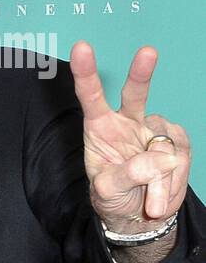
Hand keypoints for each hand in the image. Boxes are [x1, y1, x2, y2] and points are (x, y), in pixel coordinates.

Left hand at [69, 41, 191, 231]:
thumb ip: (128, 174)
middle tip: (147, 52)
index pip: (91, 97)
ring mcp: (154, 130)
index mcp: (100, 128)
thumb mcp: (109, 191)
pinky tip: (161, 194)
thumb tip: (159, 158)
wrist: (139, 214)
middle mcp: (127, 122)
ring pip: (164, 146)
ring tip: (148, 201)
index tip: (81, 48)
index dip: (86, 73)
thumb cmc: (114, 197)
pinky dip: (172, 183)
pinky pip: (180, 158)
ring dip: (161, 180)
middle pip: (135, 93)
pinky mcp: (176, 141)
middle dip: (141, 73)